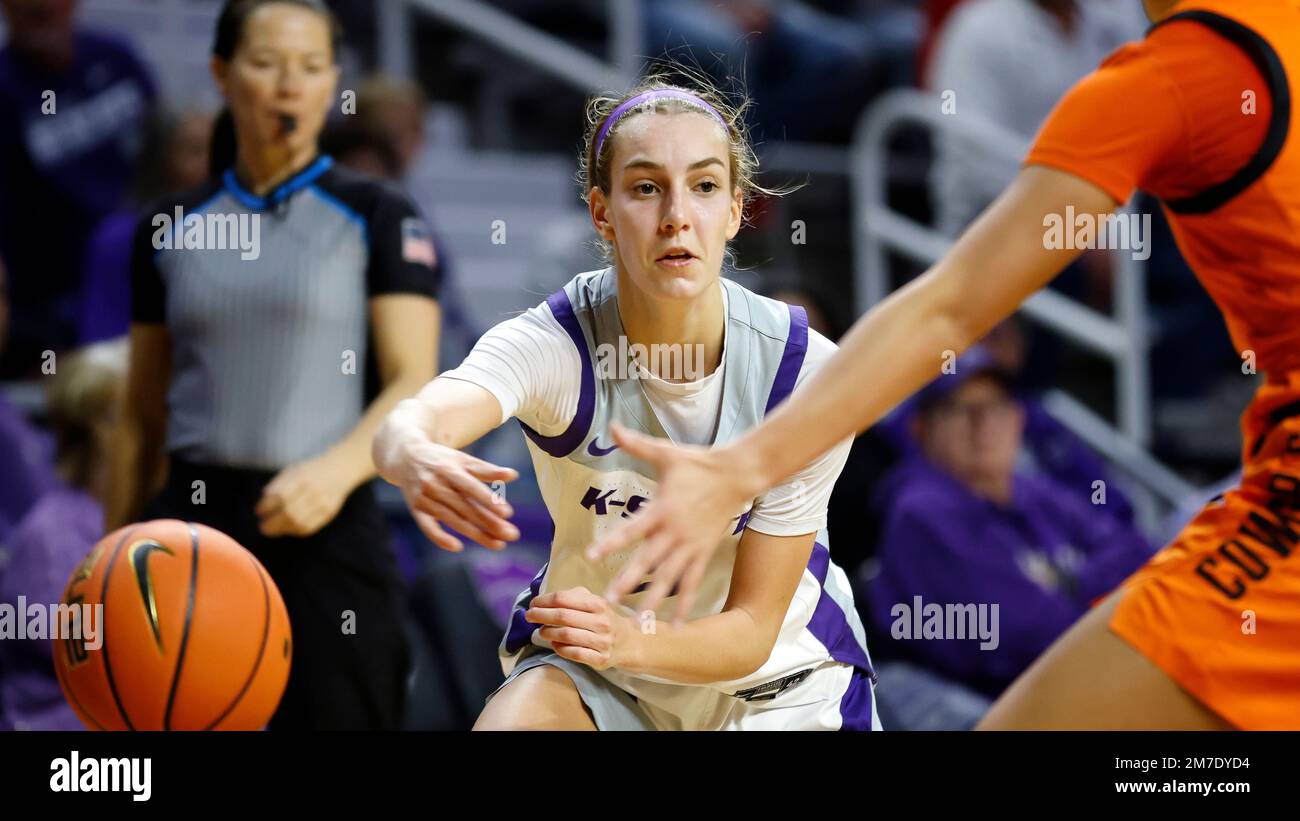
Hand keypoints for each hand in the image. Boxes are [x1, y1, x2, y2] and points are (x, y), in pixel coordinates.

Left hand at [256, 453, 355, 537]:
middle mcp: (314, 491)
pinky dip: (294, 531)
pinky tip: (286, 529)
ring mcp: (323, 503)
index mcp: (303, 477)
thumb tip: (264, 499)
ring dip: (281, 529)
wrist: (340, 470)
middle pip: (290, 512)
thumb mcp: (294, 469)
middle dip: (272, 522)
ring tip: (271, 530)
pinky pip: (309, 527)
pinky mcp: (329, 513)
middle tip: (262, 525)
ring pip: (299, 522)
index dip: (267, 506)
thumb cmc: (311, 470)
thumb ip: (279, 483)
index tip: (259, 511)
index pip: (281, 495)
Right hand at [393, 433, 518, 551]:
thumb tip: (514, 475)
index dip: (488, 500)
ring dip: (476, 534)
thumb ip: (487, 469)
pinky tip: (458, 547)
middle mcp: (436, 485)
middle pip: (466, 508)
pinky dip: (440, 538)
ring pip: (453, 520)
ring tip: (498, 544)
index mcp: (449, 470)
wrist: (406, 457)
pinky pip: (428, 528)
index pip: (471, 487)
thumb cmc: (442, 460)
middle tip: (512, 535)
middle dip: (490, 522)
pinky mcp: (416, 511)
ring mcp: (425, 499)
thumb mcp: (463, 460)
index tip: (507, 513)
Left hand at [525, 586, 636, 670]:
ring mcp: (602, 641)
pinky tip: (554, 644)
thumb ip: (573, 596)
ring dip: (548, 632)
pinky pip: (574, 654)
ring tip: (541, 631)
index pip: (564, 599)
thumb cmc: (603, 619)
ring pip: (566, 636)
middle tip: (529, 616)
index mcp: (598, 604)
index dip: (543, 601)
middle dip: (541, 615)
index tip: (532, 604)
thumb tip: (544, 599)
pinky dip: (560, 648)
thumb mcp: (594, 602)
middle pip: (563, 616)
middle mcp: (601, 622)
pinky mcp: (600, 659)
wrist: (628, 642)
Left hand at [585, 423, 765, 624]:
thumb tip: (612, 427)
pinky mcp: (704, 553)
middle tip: (608, 599)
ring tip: (638, 621)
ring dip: (653, 599)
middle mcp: (675, 532)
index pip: (631, 529)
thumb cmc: (697, 463)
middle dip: (627, 581)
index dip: (611, 543)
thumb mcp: (665, 452)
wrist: (737, 475)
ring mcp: (691, 546)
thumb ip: (636, 444)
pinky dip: (685, 603)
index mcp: (662, 509)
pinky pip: (693, 582)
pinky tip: (676, 624)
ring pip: (669, 578)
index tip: (592, 556)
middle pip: (648, 561)